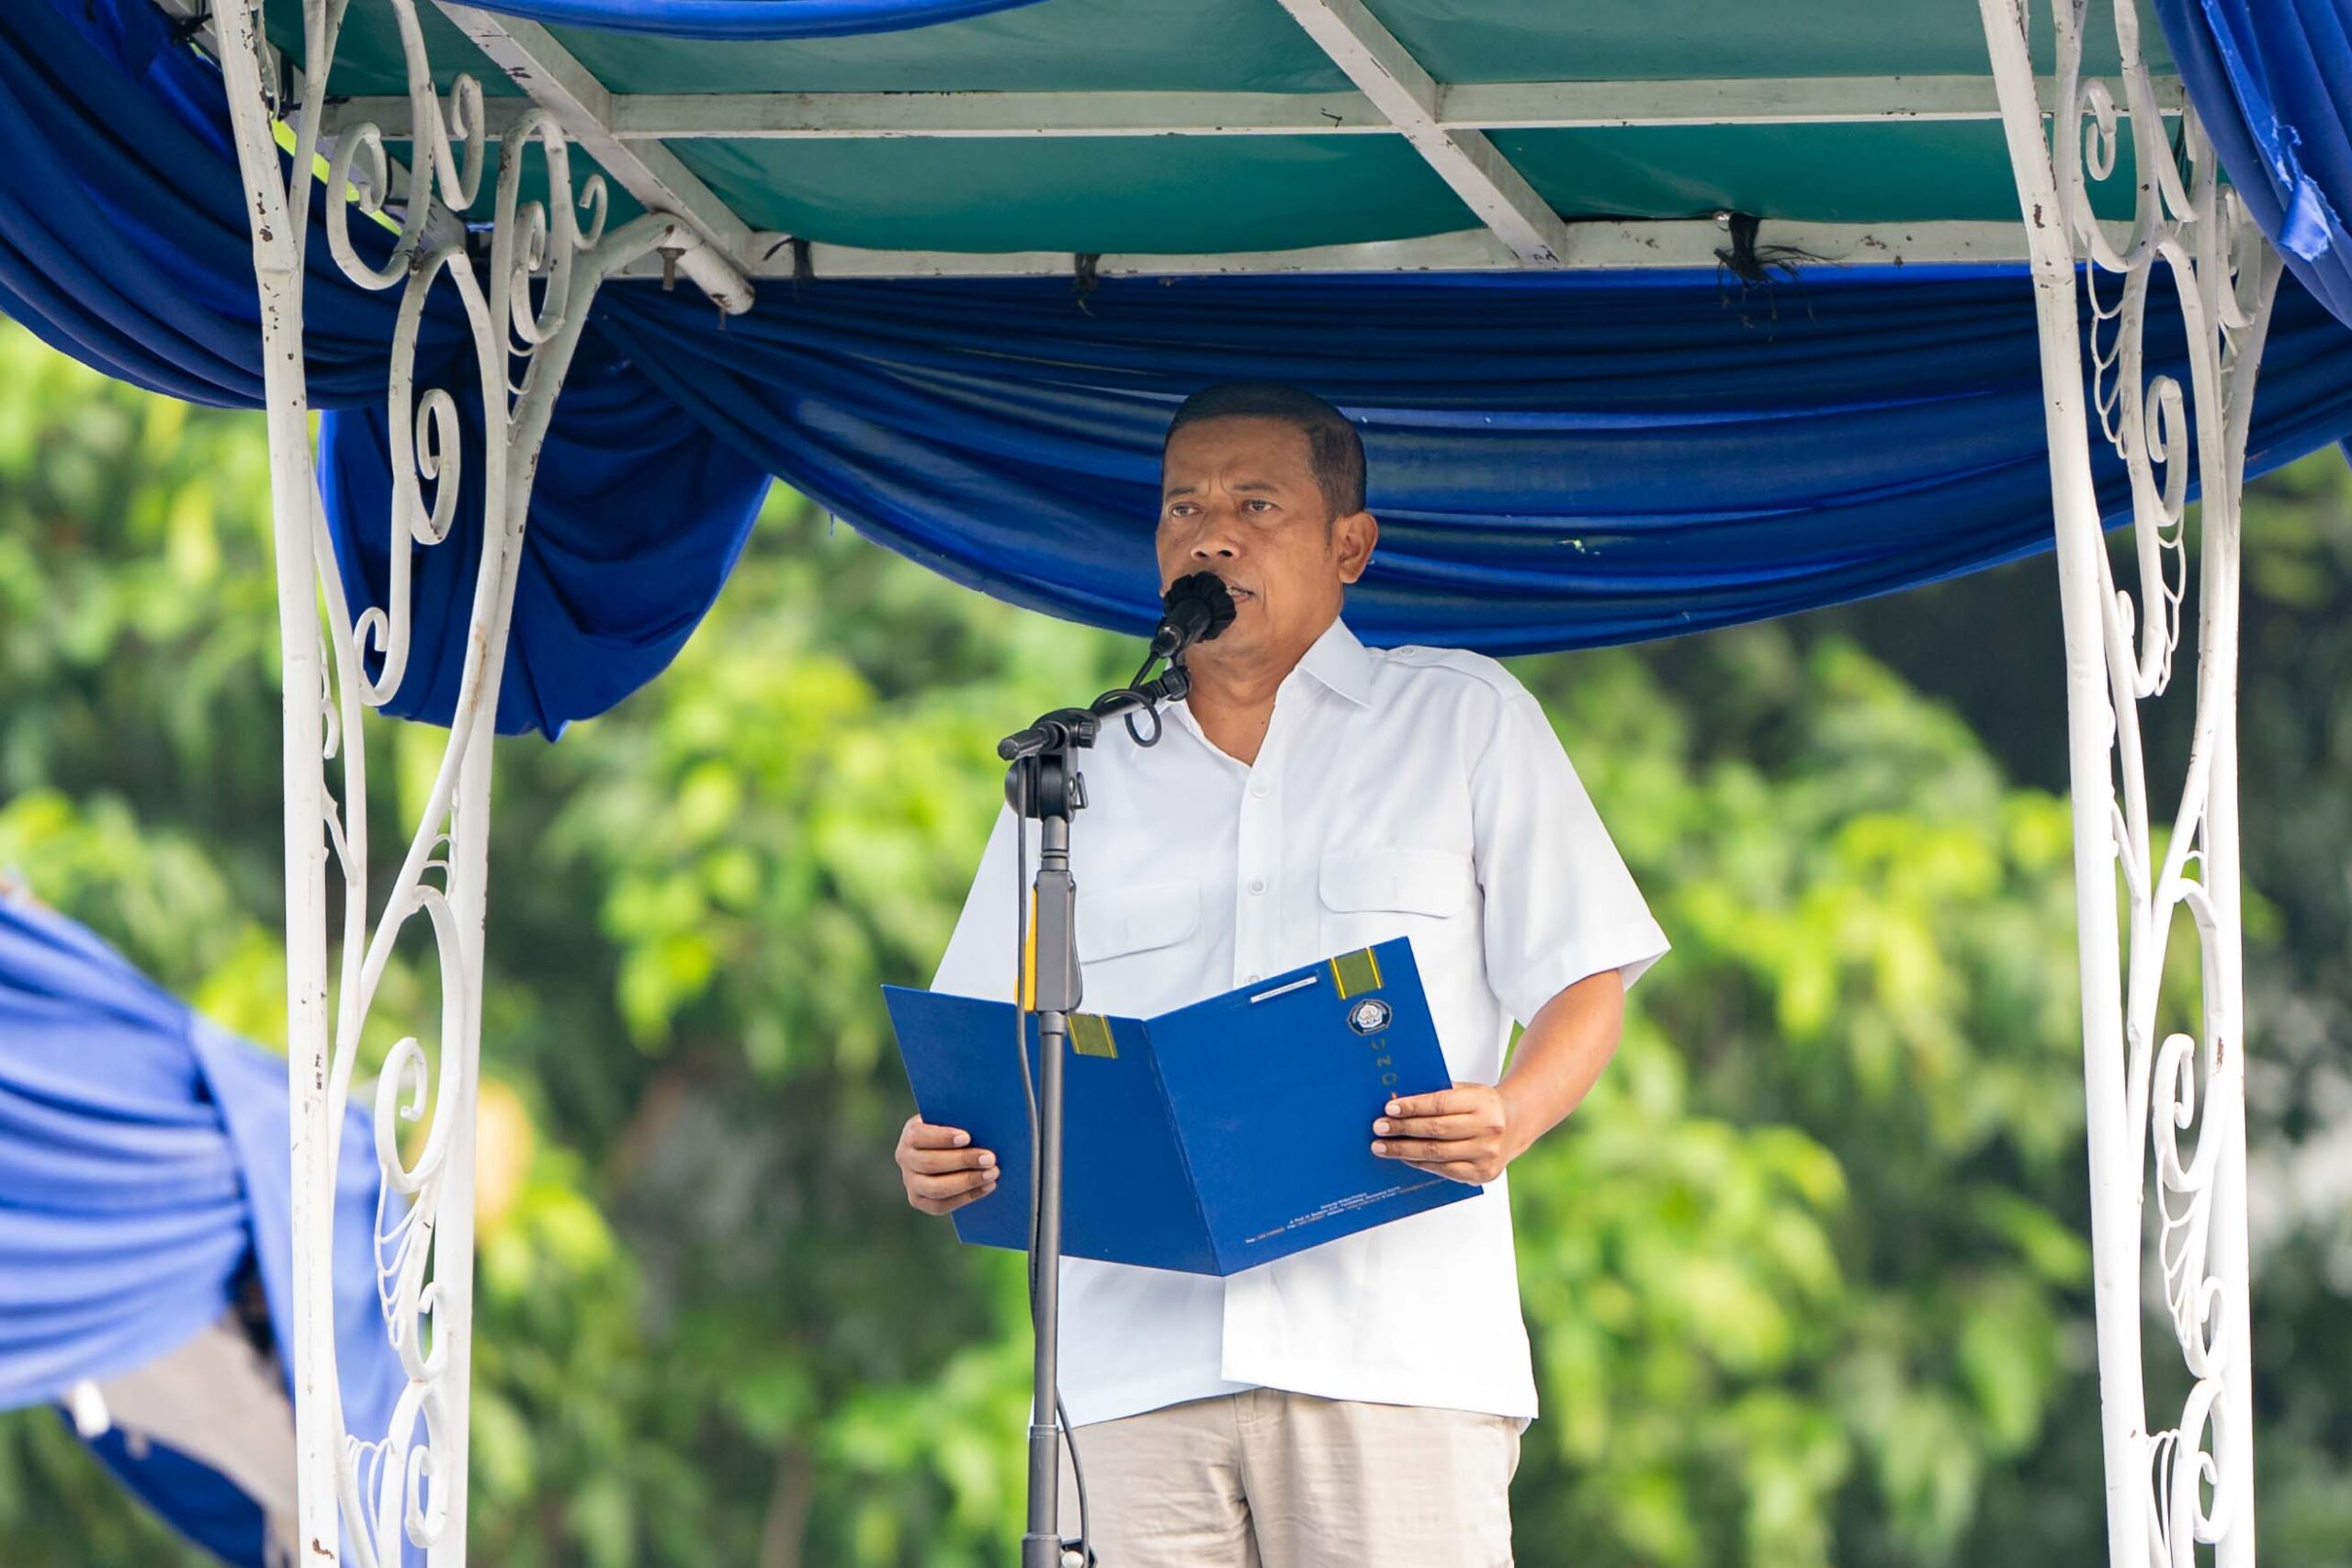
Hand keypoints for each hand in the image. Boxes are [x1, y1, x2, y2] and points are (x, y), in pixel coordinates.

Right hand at [896, 1115, 999, 1214]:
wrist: (948, 1151)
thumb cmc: (957, 1129)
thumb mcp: (954, 1120)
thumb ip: (962, 1120)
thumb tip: (983, 1126)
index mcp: (911, 1134)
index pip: (919, 1136)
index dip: (942, 1138)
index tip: (967, 1137)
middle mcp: (905, 1159)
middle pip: (930, 1163)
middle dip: (962, 1161)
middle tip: (990, 1158)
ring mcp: (910, 1182)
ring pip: (935, 1188)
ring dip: (967, 1181)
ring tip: (992, 1173)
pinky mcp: (919, 1200)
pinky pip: (941, 1205)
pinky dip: (967, 1197)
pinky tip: (987, 1187)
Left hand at [1370, 1083, 1522, 1184]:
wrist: (1515, 1123)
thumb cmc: (1483, 1105)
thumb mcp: (1466, 1091)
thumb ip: (1437, 1094)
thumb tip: (1398, 1101)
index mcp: (1482, 1103)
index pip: (1440, 1104)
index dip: (1412, 1107)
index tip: (1389, 1108)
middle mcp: (1487, 1129)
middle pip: (1436, 1131)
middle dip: (1402, 1129)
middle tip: (1379, 1128)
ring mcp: (1486, 1154)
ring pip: (1437, 1153)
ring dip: (1405, 1151)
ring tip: (1383, 1147)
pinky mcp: (1483, 1173)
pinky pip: (1445, 1170)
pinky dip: (1421, 1163)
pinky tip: (1405, 1158)